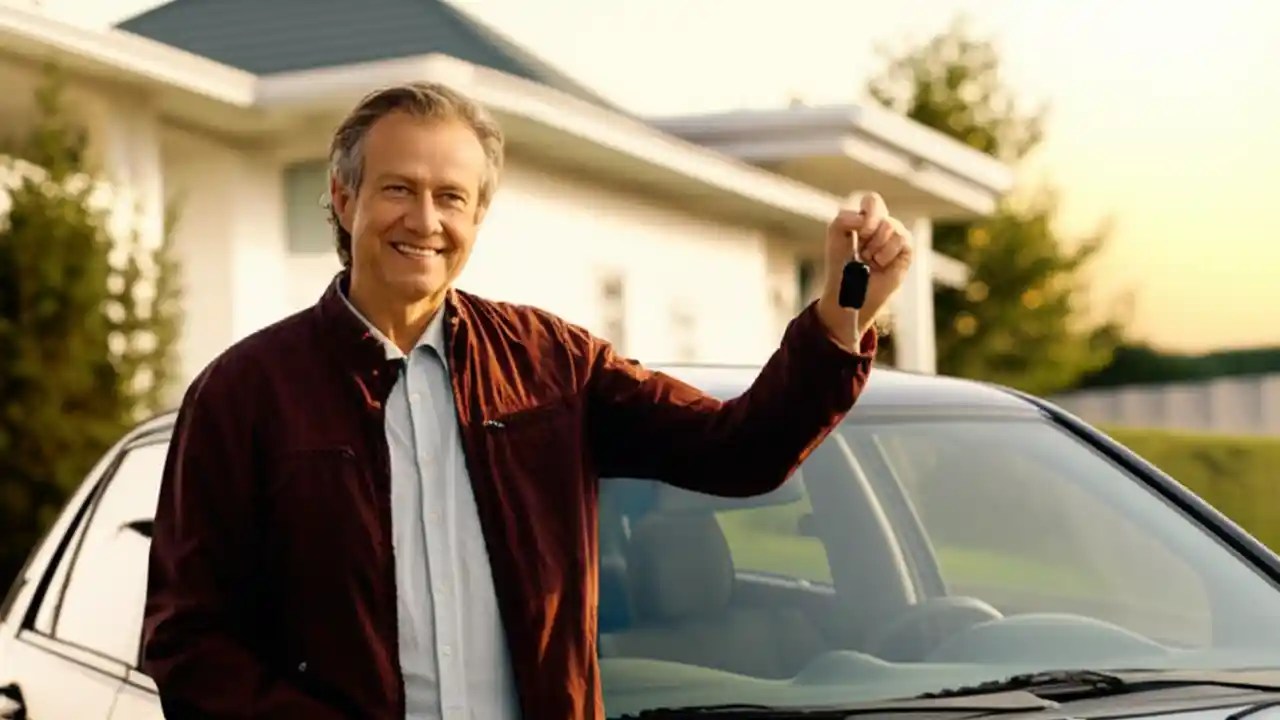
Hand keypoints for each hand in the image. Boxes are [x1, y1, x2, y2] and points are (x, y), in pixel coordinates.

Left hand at [816, 192, 912, 350]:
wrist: (848, 291)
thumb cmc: (841, 264)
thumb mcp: (835, 236)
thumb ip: (844, 218)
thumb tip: (866, 220)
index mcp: (865, 218)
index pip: (873, 200)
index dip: (867, 214)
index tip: (859, 234)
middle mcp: (883, 225)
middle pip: (882, 212)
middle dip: (868, 233)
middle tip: (862, 251)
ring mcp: (896, 236)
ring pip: (891, 226)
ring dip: (876, 247)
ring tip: (870, 260)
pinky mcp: (906, 249)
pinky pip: (901, 238)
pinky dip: (886, 253)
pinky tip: (881, 264)